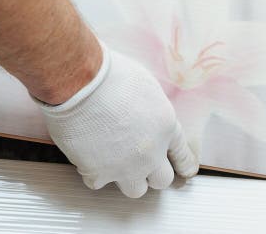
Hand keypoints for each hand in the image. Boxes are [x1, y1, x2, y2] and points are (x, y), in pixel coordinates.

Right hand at [37, 46, 198, 196]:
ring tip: (115, 162)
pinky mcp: (99, 174)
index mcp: (166, 126)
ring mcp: (126, 167)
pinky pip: (99, 184)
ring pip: (136, 190)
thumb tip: (148, 119)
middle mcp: (151, 152)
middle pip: (162, 180)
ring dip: (127, 178)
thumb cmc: (112, 75)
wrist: (81, 84)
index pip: (182, 155)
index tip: (184, 171)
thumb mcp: (148, 88)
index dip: (183, 164)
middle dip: (153, 173)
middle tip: (141, 163)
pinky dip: (94, 173)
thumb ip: (153, 112)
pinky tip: (89, 156)